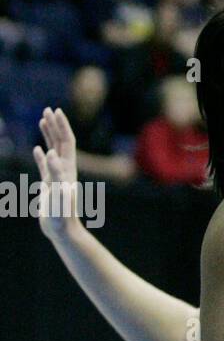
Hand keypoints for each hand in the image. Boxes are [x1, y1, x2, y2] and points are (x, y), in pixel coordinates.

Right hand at [32, 107, 79, 240]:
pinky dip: (41, 156)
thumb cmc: (62, 215)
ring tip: (43, 121)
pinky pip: (44, 167)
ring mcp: (57, 177)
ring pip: (53, 151)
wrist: (63, 232)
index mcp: (68, 169)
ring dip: (48, 136)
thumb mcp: (59, 192)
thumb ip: (56, 173)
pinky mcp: (50, 186)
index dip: (61, 126)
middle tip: (48, 109)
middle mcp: (65, 171)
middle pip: (61, 143)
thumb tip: (51, 153)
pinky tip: (37, 150)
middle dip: (55, 125)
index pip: (66, 142)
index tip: (55, 111)